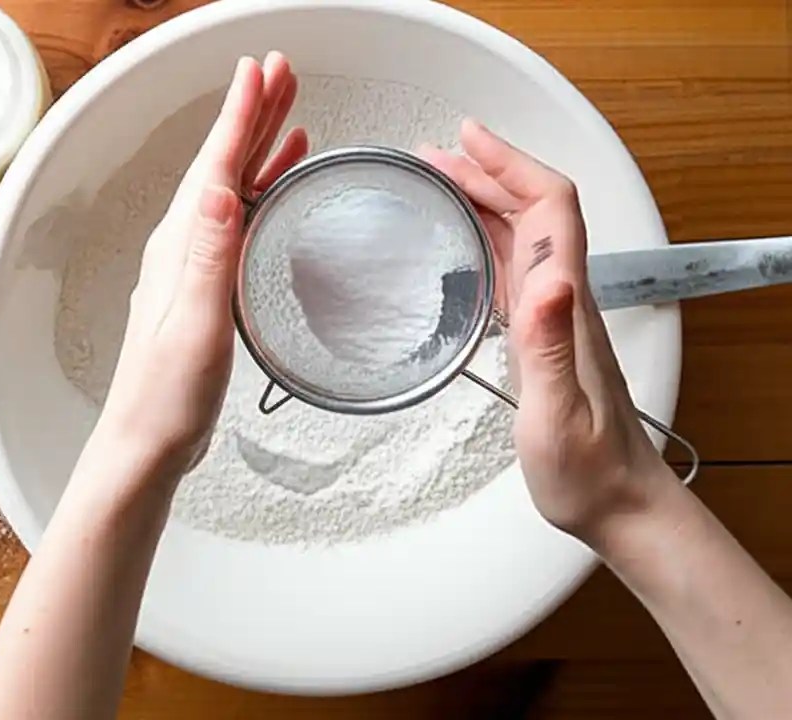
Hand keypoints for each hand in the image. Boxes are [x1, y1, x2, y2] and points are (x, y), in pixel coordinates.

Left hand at [95, 52, 308, 477]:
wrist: (146, 441)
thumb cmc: (167, 394)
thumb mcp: (194, 324)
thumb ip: (209, 256)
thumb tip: (221, 190)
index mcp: (180, 247)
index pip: (214, 165)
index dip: (240, 115)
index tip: (260, 71)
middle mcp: (181, 247)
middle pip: (222, 164)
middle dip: (252, 113)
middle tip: (280, 70)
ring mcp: (191, 265)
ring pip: (231, 186)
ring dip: (257, 144)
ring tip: (286, 109)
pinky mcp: (203, 286)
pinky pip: (236, 220)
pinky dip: (258, 191)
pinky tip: (272, 184)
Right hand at [423, 120, 676, 546]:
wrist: (620, 502)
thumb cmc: (589, 469)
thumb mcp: (559, 414)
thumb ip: (549, 345)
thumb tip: (546, 277)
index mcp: (566, 307)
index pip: (552, 208)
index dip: (512, 164)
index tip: (469, 140)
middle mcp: (563, 302)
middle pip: (533, 212)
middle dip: (486, 172)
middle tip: (432, 157)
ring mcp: (554, 319)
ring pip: (523, 237)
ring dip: (483, 201)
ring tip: (438, 185)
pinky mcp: (542, 339)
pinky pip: (513, 272)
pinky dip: (484, 242)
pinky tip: (461, 246)